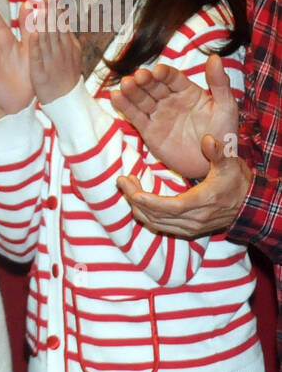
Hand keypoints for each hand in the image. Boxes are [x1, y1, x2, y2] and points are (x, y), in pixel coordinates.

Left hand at [24, 0, 81, 104]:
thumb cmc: (65, 76)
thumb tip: (63, 17)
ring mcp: (52, 62)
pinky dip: (37, 46)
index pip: (63, 24)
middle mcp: (62, 51)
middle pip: (57, 28)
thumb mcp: (70, 54)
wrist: (66, 102)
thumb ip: (65, 36)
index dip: (58, 9)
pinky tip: (34, 34)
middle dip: (53, 11)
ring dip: (46, 24)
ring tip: (42, 8)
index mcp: (69, 46)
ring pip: (49, 40)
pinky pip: (39, 57)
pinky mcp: (42, 73)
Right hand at [111, 55, 237, 179]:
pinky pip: (135, 116)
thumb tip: (215, 57)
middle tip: (139, 77)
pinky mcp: (148, 130)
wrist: (211, 164)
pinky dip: (124, 107)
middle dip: (145, 80)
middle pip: (154, 86)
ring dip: (132, 91)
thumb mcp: (226, 107)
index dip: (164, 74)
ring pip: (141, 99)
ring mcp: (158, 115)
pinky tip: (116, 96)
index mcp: (188, 92)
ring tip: (125, 84)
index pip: (173, 78)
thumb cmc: (222, 134)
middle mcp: (170, 100)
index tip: (157, 71)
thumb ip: (219, 83)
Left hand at [116, 134, 250, 236]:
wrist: (249, 206)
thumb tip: (208, 139)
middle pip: (156, 215)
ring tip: (127, 189)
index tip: (130, 189)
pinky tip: (137, 202)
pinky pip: (160, 227)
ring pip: (155, 223)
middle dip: (135, 199)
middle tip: (122, 182)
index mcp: (202, 203)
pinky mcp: (187, 232)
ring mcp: (190, 228)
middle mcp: (194, 220)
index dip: (148, 201)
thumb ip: (218, 152)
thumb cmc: (237, 182)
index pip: (170, 207)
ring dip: (138, 208)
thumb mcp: (230, 164)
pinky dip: (146, 216)